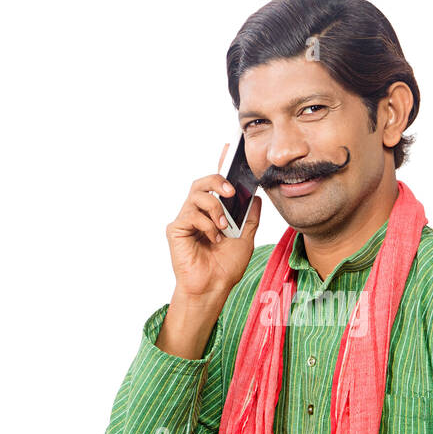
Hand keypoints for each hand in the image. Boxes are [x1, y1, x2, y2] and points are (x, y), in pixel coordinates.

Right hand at [165, 143, 261, 301]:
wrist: (213, 287)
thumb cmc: (226, 266)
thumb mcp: (246, 238)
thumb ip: (250, 217)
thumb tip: (256, 196)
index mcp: (214, 212)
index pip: (216, 184)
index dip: (221, 164)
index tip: (228, 146)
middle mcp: (198, 212)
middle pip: (202, 183)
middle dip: (217, 181)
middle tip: (229, 192)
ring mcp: (186, 220)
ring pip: (196, 196)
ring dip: (214, 209)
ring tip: (223, 227)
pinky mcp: (176, 230)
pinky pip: (191, 215)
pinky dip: (206, 225)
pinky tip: (213, 239)